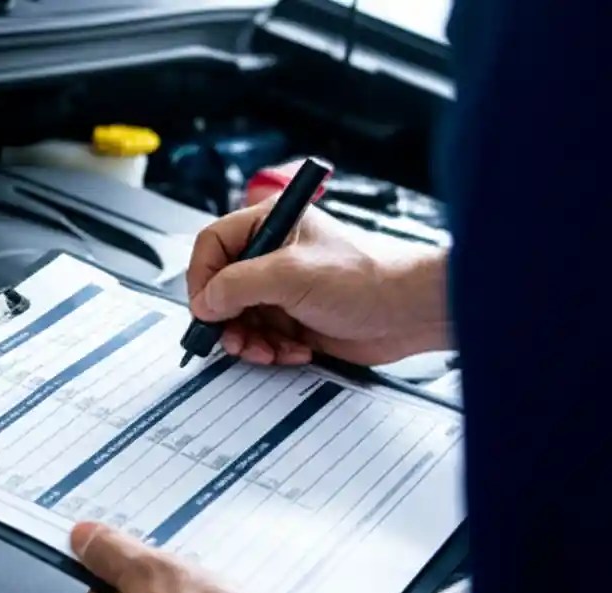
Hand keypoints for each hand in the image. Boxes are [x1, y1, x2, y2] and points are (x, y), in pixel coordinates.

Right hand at [186, 198, 450, 366]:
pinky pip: (260, 338)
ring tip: (265, 349)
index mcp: (270, 224)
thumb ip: (239, 285)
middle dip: (226, 318)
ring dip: (247, 340)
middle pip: (220, 287)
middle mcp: (271, 255)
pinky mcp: (291, 318)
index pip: (212, 245)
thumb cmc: (367, 278)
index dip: (202, 277)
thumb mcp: (291, 274)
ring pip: (237, 318)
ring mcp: (281, 289)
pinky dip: (269, 350)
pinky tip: (292, 350)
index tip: (205, 307)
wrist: (409, 314)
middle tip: (232, 337)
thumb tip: (204, 301)